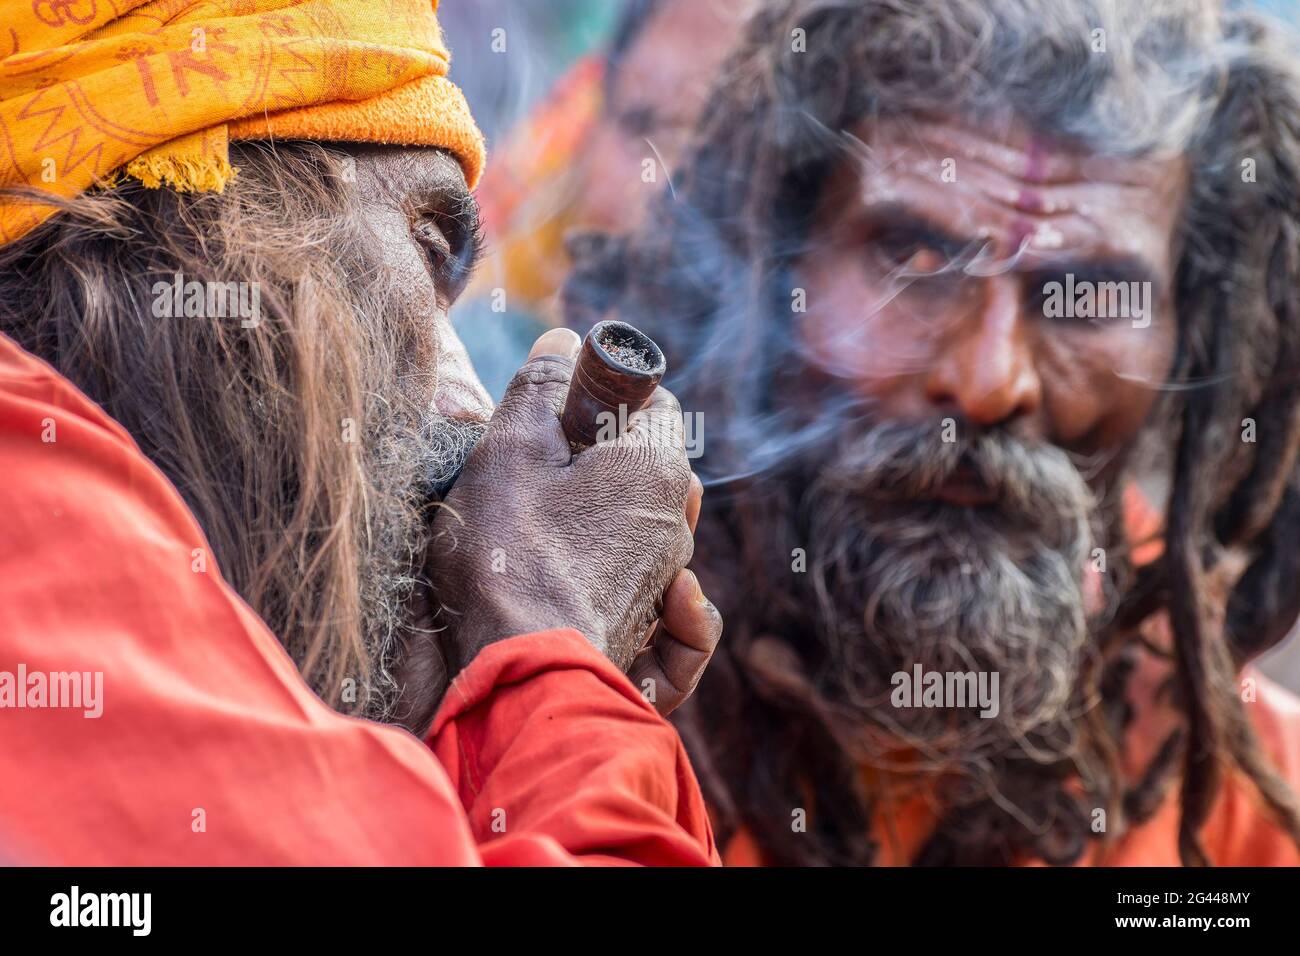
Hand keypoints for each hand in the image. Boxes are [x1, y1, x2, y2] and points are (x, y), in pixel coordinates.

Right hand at [425, 329, 720, 706]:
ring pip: (655, 533)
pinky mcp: (652, 633)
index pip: (656, 402)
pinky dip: (656, 598)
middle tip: (541, 474)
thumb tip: (563, 340)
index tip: (558, 414)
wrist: (518, 670)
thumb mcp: (510, 452)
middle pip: (652, 468)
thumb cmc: (510, 556)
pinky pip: (675, 610)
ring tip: (555, 533)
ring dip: (614, 525)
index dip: (607, 397)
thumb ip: (540, 389)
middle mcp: (678, 522)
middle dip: (604, 461)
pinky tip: (629, 596)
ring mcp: (668, 581)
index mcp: (657, 466)